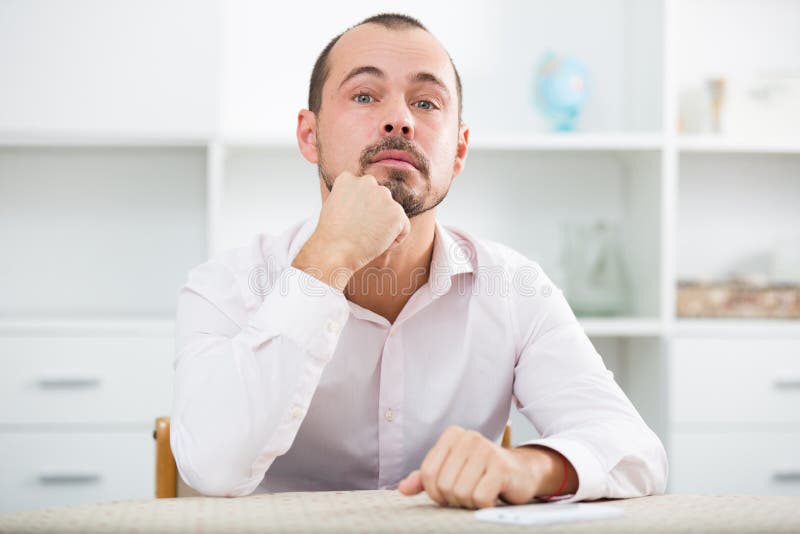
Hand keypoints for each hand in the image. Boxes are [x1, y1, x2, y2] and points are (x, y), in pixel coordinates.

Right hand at [292, 172, 410, 289]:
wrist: (336, 251)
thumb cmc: (331, 236)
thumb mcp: (333, 207)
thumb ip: (349, 199)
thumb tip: (362, 202)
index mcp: (348, 179)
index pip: (363, 192)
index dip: (358, 211)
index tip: (350, 223)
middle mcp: (367, 182)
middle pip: (379, 201)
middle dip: (374, 216)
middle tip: (359, 232)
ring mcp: (384, 195)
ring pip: (392, 214)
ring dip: (384, 226)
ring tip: (367, 238)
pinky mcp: (397, 212)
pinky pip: (403, 228)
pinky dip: (394, 239)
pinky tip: (378, 244)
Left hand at [398, 425, 572, 508]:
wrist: (521, 472)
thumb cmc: (481, 473)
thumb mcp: (452, 471)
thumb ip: (425, 478)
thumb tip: (402, 489)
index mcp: (452, 435)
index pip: (427, 473)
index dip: (435, 492)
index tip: (448, 494)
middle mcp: (468, 438)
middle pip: (444, 485)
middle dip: (454, 498)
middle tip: (469, 493)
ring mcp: (486, 450)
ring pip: (460, 493)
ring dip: (470, 502)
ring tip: (481, 492)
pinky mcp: (501, 467)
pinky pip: (480, 498)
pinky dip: (484, 504)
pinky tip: (493, 494)